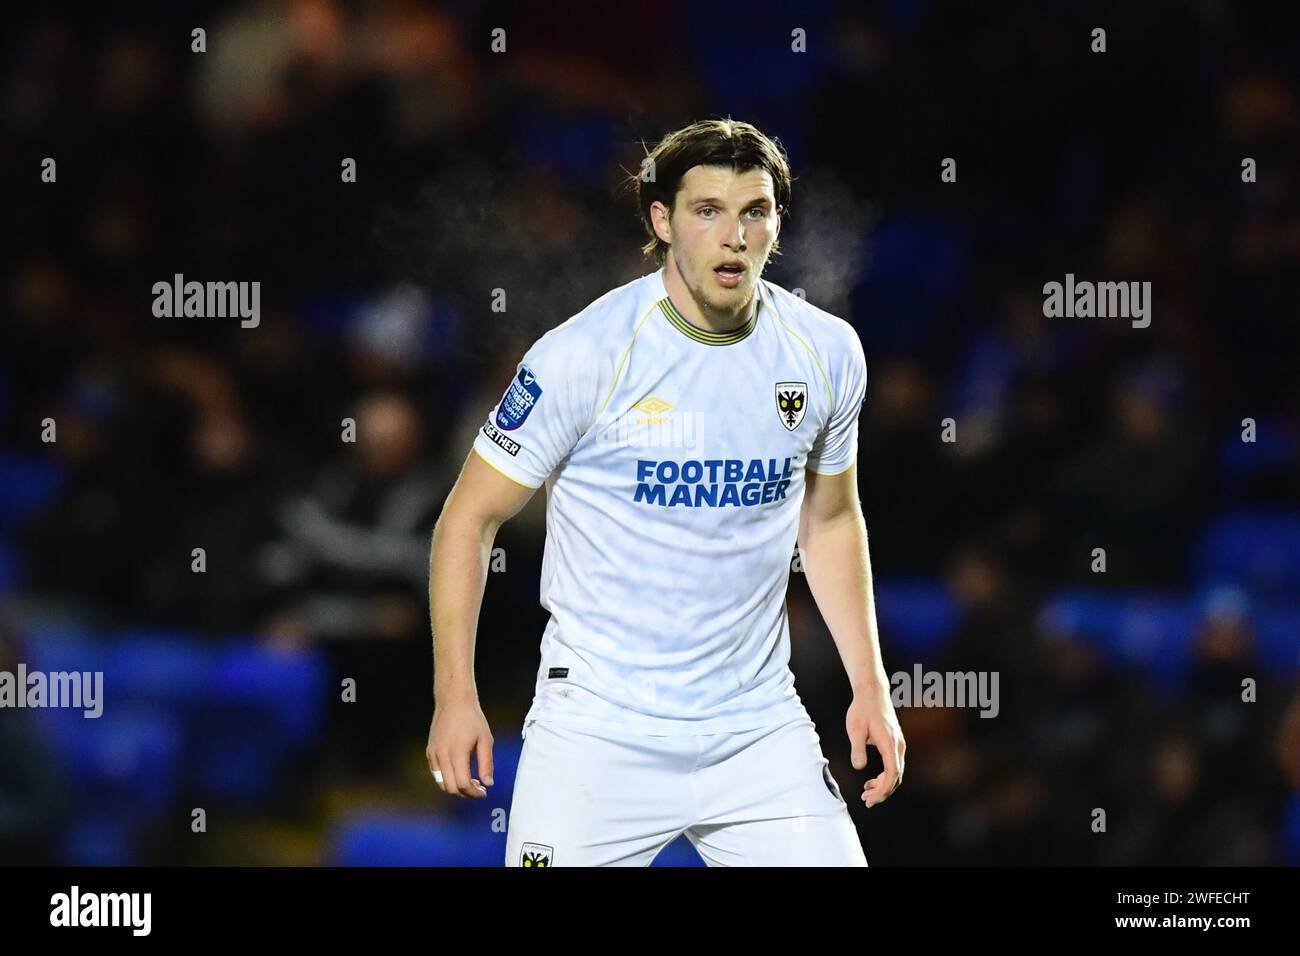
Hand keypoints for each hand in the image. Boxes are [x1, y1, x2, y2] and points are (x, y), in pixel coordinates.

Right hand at [426, 693, 493, 798]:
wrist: (453, 701)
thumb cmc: (472, 718)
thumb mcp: (485, 740)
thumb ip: (486, 763)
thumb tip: (488, 783)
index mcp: (457, 752)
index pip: (463, 784)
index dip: (474, 793)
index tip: (484, 792)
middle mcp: (442, 755)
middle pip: (451, 788)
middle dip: (465, 793)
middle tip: (478, 788)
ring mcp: (433, 754)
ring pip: (441, 783)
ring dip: (455, 788)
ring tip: (470, 781)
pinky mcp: (430, 752)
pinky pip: (436, 774)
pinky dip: (447, 779)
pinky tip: (459, 772)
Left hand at [847, 689, 905, 807]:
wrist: (872, 693)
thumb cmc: (862, 709)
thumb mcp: (855, 729)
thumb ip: (857, 749)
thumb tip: (859, 767)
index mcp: (890, 743)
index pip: (892, 773)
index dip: (883, 789)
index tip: (870, 797)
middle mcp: (898, 746)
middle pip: (896, 777)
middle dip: (882, 791)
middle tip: (866, 800)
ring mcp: (898, 744)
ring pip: (896, 772)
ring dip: (883, 785)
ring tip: (866, 793)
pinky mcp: (895, 743)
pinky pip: (893, 765)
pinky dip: (884, 776)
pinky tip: (871, 781)